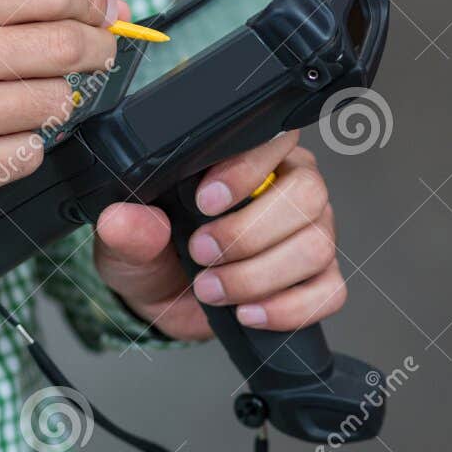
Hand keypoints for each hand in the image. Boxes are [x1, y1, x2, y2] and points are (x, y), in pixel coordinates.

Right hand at [0, 0, 125, 234]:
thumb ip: (15, 4)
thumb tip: (109, 7)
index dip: (94, 3)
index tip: (108, 15)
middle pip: (66, 46)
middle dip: (97, 51)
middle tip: (96, 56)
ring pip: (57, 104)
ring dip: (51, 104)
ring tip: (14, 102)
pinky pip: (33, 152)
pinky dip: (24, 146)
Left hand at [92, 131, 345, 340]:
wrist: (167, 303)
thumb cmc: (157, 255)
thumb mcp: (129, 242)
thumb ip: (127, 228)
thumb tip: (123, 219)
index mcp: (254, 159)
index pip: (278, 139)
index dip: (247, 168)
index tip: (205, 201)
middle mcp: (292, 190)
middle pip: (306, 196)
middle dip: (248, 232)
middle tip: (201, 252)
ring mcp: (313, 234)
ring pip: (315, 246)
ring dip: (258, 275)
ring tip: (212, 288)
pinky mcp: (318, 280)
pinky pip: (328, 293)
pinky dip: (287, 308)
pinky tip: (249, 312)